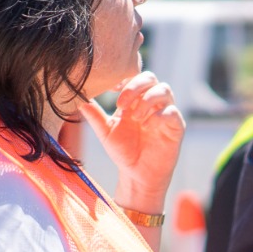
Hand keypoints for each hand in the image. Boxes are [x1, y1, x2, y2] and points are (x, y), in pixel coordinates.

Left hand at [78, 71, 184, 206]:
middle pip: (151, 78)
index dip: (124, 77)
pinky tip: (148, 127)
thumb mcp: (105, 131)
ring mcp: (165, 113)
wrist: (138, 175)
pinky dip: (159, 115)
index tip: (110, 88)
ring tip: (135, 118)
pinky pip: (172, 112)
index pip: (134, 76)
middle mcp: (152, 103)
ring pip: (165, 90)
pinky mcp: (176, 127)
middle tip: (121, 104)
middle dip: (135, 86)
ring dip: (147, 100)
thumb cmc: (124, 151)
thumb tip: (76, 97)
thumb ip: (94, 114)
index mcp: (136, 100)